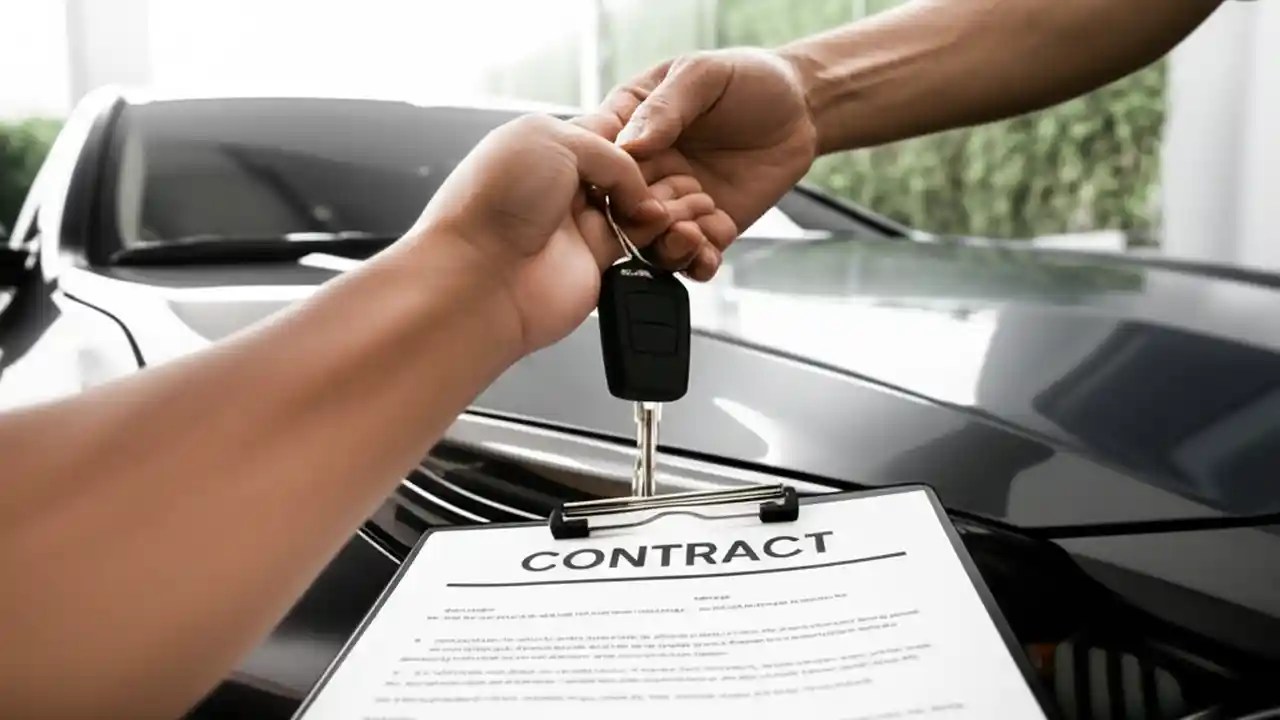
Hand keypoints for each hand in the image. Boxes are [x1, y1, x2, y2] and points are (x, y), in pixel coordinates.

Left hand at [412, 114, 724, 354]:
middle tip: (680, 170)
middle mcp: (562, 185)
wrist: (480, 277)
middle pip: (628, 172)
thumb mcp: (555, 140)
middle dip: (657, 171)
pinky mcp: (595, 264)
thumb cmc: (495, 202)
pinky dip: (659, 236)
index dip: (639, 135)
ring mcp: (578, 226)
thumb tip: (640, 190)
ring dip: (662, 204)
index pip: (607, 133)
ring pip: (639, 209)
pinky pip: (639, 245)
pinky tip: (663, 226)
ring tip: (674, 201)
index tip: (666, 136)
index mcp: (545, 145)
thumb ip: (611, 155)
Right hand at [592, 49, 819, 276]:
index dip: (600, 176)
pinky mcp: (709, 226)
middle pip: (620, 209)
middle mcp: (647, 171)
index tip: (615, 184)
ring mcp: (676, 202)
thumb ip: (666, 107)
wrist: (801, 107)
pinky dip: (698, 261)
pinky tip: (709, 248)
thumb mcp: (703, 75)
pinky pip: (695, 257)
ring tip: (688, 233)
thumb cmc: (747, 78)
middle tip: (661, 213)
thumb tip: (629, 145)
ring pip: (653, 241)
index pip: (597, 156)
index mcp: (629, 127)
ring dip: (667, 245)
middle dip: (637, 219)